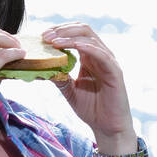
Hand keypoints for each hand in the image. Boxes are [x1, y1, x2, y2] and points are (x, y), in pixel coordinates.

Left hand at [42, 24, 133, 141]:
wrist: (107, 127)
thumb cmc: (91, 108)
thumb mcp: (69, 90)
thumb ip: (58, 77)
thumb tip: (40, 67)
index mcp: (89, 58)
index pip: (75, 34)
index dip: (59, 31)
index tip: (42, 36)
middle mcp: (100, 56)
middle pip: (83, 30)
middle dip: (62, 30)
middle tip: (45, 36)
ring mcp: (109, 62)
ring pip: (91, 39)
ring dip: (70, 37)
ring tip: (53, 41)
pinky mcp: (115, 72)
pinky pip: (102, 55)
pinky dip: (87, 48)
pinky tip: (74, 47)